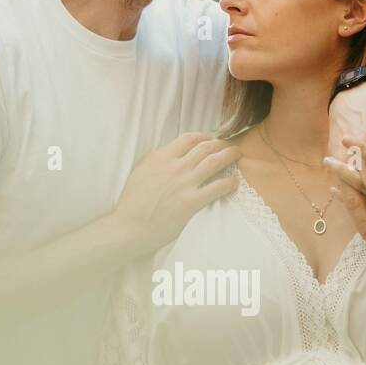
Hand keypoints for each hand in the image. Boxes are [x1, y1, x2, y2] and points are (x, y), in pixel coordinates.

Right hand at [115, 132, 241, 254]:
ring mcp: (184, 183)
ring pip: (214, 162)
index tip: (210, 140)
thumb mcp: (140, 173)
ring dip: (230, 156)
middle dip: (221, 144)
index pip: (188, 138)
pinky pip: (218, 187)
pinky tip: (234, 182)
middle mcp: (174, 166)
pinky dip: (229, 182)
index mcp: (160, 157)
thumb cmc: (131, 205)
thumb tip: (170, 158)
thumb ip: (156, 163)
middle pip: (205, 147)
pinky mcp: (192, 202)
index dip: (203, 137)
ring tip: (238, 155)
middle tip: (229, 146)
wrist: (128, 227)